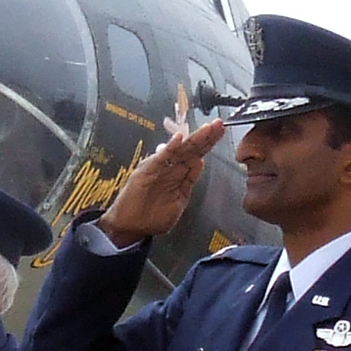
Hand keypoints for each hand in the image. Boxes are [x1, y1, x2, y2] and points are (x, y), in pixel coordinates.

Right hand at [97, 119, 225, 242]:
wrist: (130, 227)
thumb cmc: (152, 216)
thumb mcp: (179, 200)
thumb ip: (189, 181)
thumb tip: (200, 162)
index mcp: (179, 174)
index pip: (197, 154)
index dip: (209, 143)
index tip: (221, 132)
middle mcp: (169, 167)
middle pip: (191, 149)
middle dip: (206, 137)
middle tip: (219, 124)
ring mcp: (158, 167)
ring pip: (179, 151)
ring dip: (193, 139)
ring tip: (207, 128)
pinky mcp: (146, 171)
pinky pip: (160, 159)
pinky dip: (169, 149)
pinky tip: (179, 139)